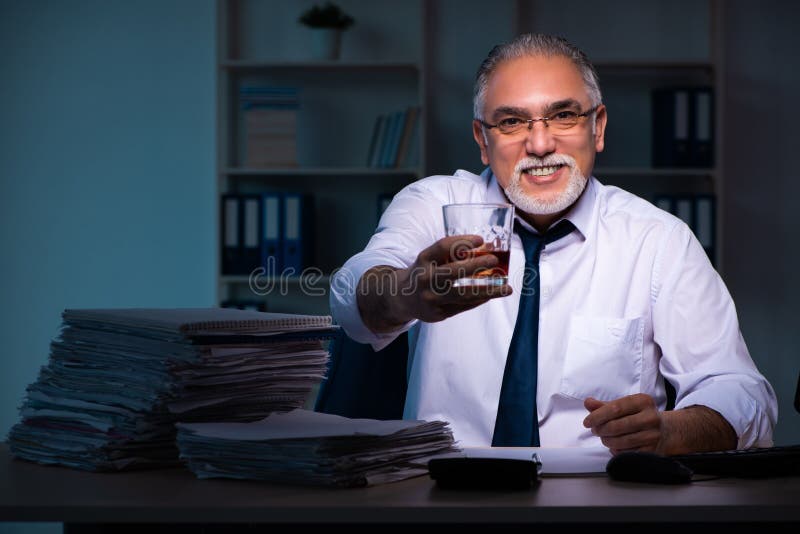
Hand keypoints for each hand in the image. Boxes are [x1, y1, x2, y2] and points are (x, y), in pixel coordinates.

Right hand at [357, 235, 512, 331]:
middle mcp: (425, 279)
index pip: (442, 247)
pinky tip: (493, 294)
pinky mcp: (438, 314)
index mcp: (423, 260)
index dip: (462, 241)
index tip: (480, 240)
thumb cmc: (424, 272)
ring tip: (507, 288)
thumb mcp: (430, 258)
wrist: (401, 298)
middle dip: (476, 265)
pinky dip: (480, 299)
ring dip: (489, 291)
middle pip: (453, 272)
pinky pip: (464, 306)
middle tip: (494, 260)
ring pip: (463, 294)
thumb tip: (484, 246)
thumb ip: (451, 252)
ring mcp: (431, 299)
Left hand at [582, 394, 662, 454]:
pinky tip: (614, 446)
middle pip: (616, 426)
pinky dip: (616, 450)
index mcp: (642, 401)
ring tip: (604, 437)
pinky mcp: (652, 451)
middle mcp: (650, 417)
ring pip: (621, 441)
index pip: (615, 408)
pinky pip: (627, 453)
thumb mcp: (624, 406)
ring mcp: (653, 435)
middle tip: (595, 430)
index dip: (598, 416)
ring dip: (606, 441)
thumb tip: (587, 402)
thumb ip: (604, 405)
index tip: (587, 422)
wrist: (666, 430)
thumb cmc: (638, 416)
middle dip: (601, 430)